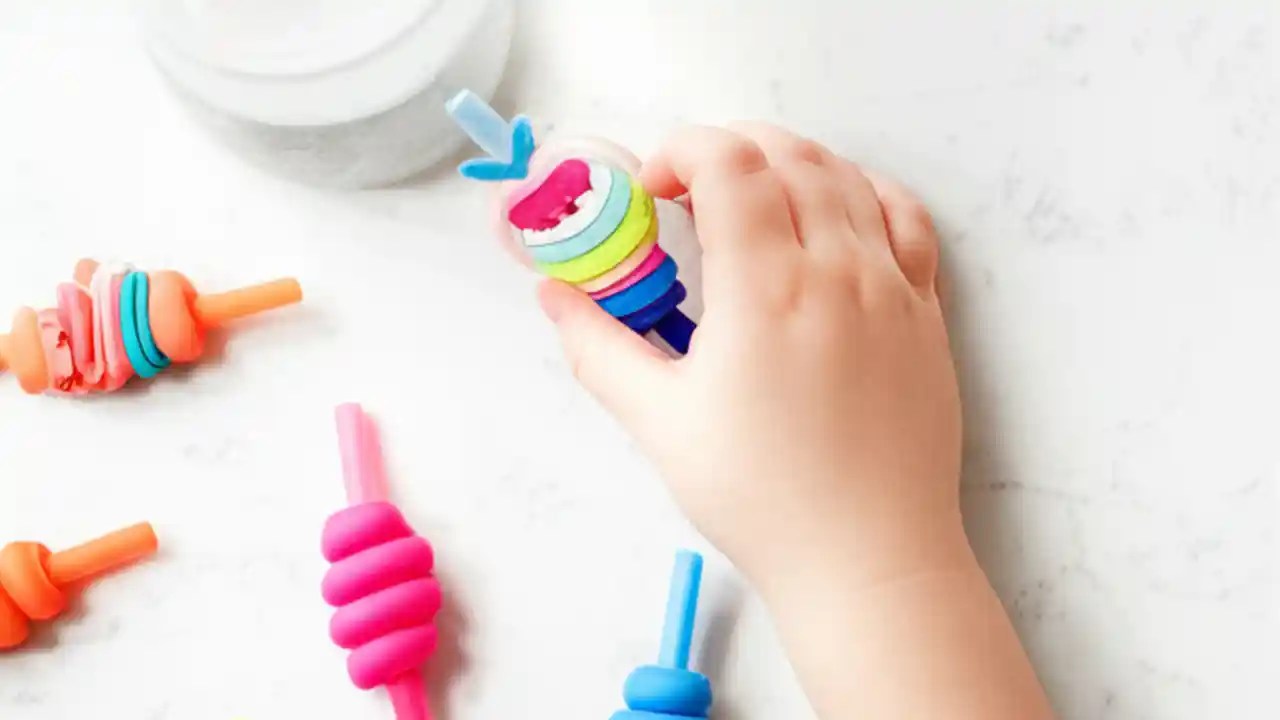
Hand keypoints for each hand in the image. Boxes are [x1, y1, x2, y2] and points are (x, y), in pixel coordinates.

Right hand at [538, 123, 963, 585]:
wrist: (869, 559)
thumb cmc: (763, 499)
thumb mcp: (661, 424)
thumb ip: (600, 347)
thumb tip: (555, 295)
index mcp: (766, 290)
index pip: (730, 163)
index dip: (682, 151)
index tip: (652, 190)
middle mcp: (838, 271)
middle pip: (787, 154)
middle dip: (727, 149)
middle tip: (690, 192)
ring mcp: (892, 288)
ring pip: (845, 175)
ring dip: (789, 162)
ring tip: (751, 198)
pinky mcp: (926, 313)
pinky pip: (905, 218)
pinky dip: (863, 190)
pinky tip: (835, 210)